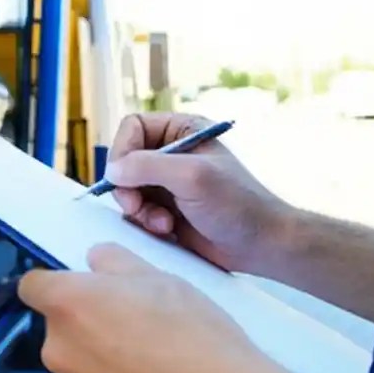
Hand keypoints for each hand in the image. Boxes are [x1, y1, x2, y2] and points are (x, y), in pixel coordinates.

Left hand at [17, 244, 288, 372]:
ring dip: (99, 362)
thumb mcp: (160, 278)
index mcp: (69, 305)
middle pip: (59, 328)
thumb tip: (96, 260)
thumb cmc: (198, 339)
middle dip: (87, 325)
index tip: (76, 289)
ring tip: (150, 364)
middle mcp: (59, 350)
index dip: (53, 284)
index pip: (32, 286)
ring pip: (77, 366)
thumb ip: (115, 262)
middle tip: (134, 326)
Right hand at [105, 112, 295, 276]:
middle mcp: (171, 153)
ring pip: (127, 189)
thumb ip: (148, 167)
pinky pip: (137, 211)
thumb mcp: (192, 177)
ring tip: (164, 223)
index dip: (122, 151)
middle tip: (138, 207)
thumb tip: (111, 170)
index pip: (133, 127)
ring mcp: (167, 182)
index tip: (123, 177)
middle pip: (124, 161)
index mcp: (182, 131)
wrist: (261, 245)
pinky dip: (145, 223)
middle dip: (128, 188)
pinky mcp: (165, 208)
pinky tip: (168, 230)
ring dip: (139, 209)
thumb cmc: (237, 205)